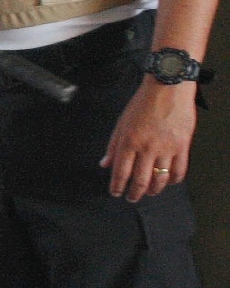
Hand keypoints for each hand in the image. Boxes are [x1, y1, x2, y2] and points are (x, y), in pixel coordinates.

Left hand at [101, 78, 197, 200]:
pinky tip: (169, 181)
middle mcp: (147, 148)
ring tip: (149, 192)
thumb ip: (113, 146)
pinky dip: (174, 180)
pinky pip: (180, 170)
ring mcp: (166, 148)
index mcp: (128, 142)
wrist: (167, 89)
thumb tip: (105, 164)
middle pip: (140, 180)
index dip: (117, 187)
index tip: (116, 193)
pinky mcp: (183, 146)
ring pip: (160, 179)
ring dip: (154, 190)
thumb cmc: (143, 103)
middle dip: (135, 193)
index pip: (121, 173)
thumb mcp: (121, 123)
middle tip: (132, 198)